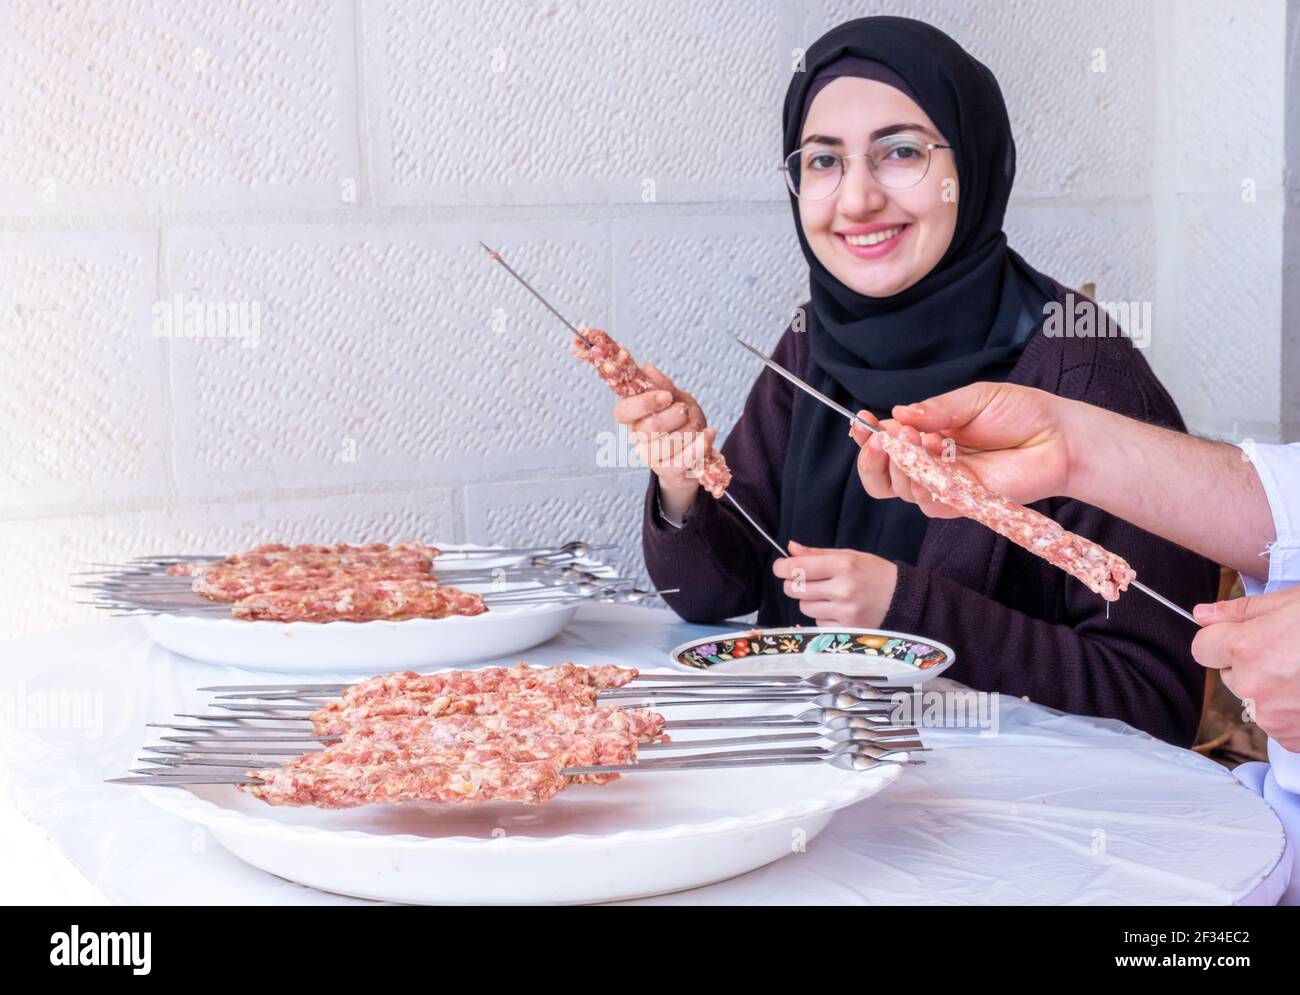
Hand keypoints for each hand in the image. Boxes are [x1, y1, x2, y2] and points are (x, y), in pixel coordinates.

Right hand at [611, 364, 716, 518]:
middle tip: (685, 411)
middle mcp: (638, 439)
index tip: (667, 396)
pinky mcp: (668, 472)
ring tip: (697, 426)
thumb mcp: (676, 399)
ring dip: (691, 430)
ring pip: (669, 443)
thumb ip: (662, 386)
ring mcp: (652, 458)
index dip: (644, 403)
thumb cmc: (682, 423)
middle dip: (676, 415)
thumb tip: (647, 369)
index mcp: (634, 418)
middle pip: (651, 427)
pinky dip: (701, 444)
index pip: (623, 411)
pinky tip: (709, 434)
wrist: (696, 453)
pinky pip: (684, 459)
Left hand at [771, 541, 897, 626]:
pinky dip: (822, 616)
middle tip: (802, 581)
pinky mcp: (847, 629)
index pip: (798, 568)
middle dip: (793, 584)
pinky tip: (837, 609)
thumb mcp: (851, 556)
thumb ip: (818, 554)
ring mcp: (845, 612)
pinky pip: (818, 623)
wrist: (904, 600)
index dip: (782, 567)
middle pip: (795, 589)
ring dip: (809, 601)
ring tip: (828, 595)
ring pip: (804, 607)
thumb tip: (790, 549)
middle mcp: (843, 589)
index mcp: (844, 565)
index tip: (781, 567)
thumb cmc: (875, 574)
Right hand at [849, 382, 1077, 514]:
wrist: (1058, 437)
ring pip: (900, 489)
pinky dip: (923, 479)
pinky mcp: (961, 505)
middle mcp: (930, 465)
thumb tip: (897, 413)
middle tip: (883, 435)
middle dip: (872, 457)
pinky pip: (927, 502)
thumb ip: (936, 409)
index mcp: (927, 438)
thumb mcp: (973, 399)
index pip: (885, 445)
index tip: (860, 420)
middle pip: (881, 477)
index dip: (866, 437)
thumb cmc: (1020, 414)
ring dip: (899, 463)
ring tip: (916, 437)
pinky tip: (934, 453)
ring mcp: (944, 487)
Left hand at [1192, 587, 1299, 750]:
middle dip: (1250, 664)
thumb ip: (1240, 612)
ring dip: (1272, 690)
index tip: (1242, 635)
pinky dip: (1294, 712)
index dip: (1222, 639)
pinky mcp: (1296, 740)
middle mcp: (1256, 688)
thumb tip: (1202, 615)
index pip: (1202, 648)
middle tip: (1289, 651)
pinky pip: (1279, 724)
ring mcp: (1277, 719)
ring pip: (1255, 701)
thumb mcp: (1290, 603)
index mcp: (1247, 649)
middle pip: (1230, 676)